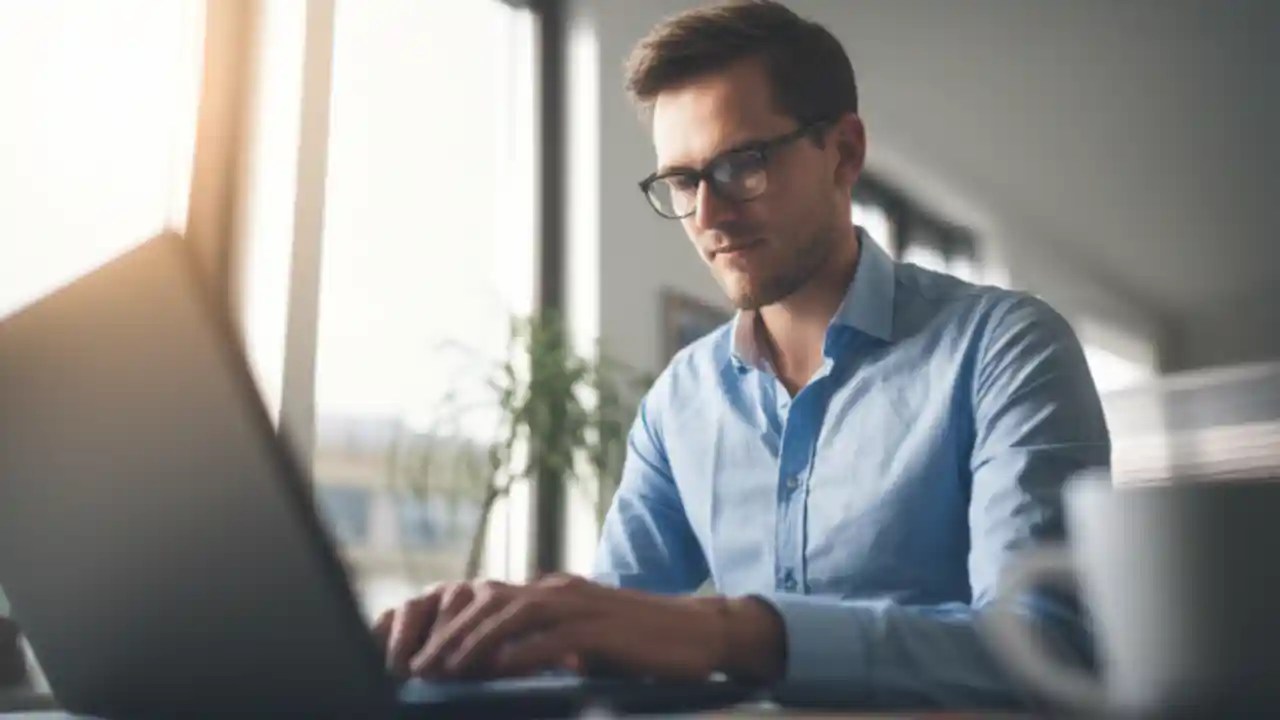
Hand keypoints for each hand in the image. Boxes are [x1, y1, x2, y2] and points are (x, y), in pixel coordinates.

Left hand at [372, 574, 785, 682]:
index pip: (487, 599)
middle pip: (489, 603)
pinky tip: (495, 671)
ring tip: (443, 670)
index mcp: (552, 590)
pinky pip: (551, 639)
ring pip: (512, 616)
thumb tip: (498, 665)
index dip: (449, 623)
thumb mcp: (583, 638)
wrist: (699, 632)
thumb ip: (544, 642)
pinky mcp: (602, 627)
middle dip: (448, 633)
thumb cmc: (639, 642)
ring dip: (472, 643)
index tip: (419, 653)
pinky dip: (519, 653)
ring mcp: (582, 604)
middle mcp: (560, 589)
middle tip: (416, 665)